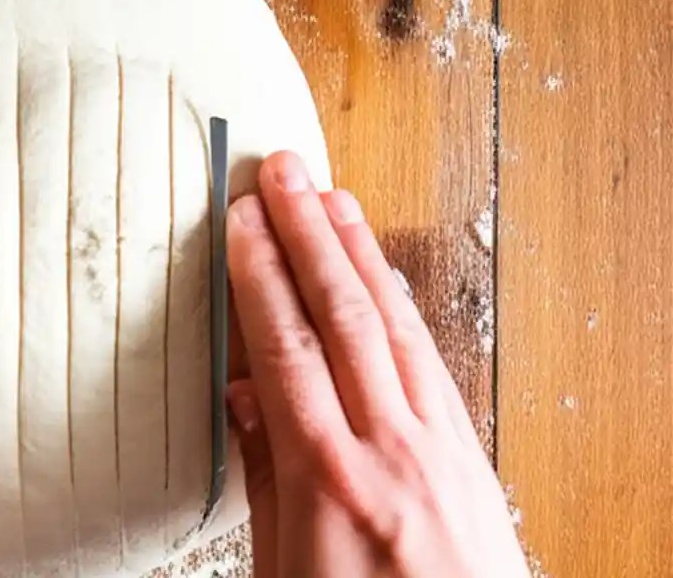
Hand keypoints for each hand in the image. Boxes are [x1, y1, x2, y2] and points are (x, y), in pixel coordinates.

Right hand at [226, 152, 526, 577]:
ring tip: (333, 199)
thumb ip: (267, 475)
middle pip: (344, 317)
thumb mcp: (280, 567)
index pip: (287, 347)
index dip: (262, 274)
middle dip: (309, 234)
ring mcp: (439, 448)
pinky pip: (431, 360)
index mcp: (330, 479)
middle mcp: (390, 450)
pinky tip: (383, 274)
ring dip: (360, 254)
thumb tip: (245, 395)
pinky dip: (402, 305)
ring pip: (395, 326)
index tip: (243, 221)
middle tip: (284, 173)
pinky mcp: (469, 455)